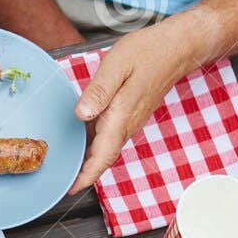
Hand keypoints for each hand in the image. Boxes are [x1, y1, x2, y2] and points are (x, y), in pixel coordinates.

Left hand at [69, 10, 217, 193]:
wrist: (179, 47)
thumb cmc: (150, 51)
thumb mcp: (118, 64)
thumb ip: (99, 90)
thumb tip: (81, 114)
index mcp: (121, 116)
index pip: (102, 156)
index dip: (86, 176)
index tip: (70, 190)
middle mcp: (127, 124)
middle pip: (102, 158)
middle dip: (82, 174)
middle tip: (59, 182)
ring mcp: (130, 121)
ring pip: (105, 148)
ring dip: (86, 160)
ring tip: (64, 166)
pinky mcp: (129, 115)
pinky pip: (109, 136)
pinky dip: (93, 144)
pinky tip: (78, 141)